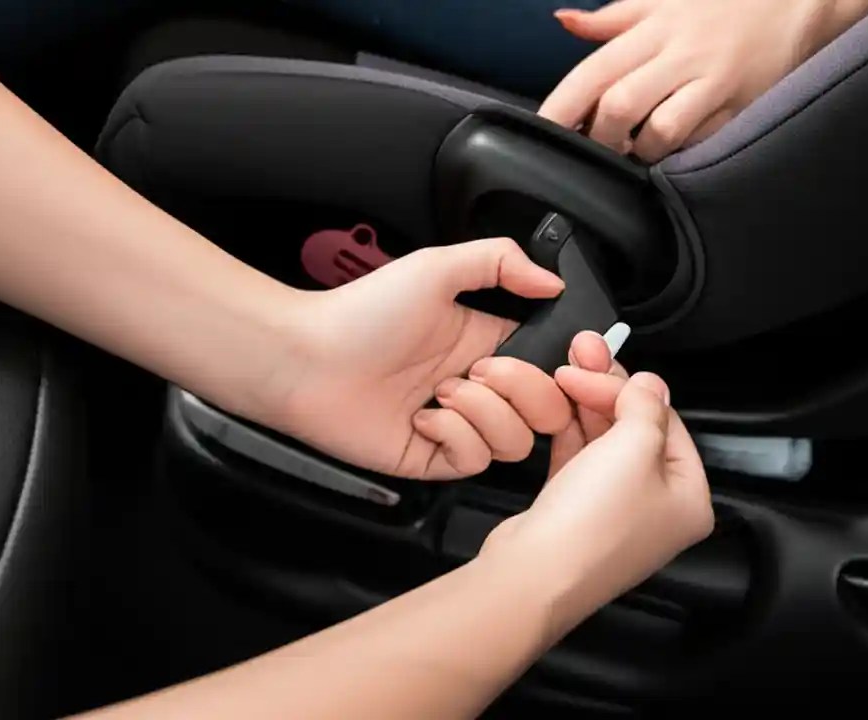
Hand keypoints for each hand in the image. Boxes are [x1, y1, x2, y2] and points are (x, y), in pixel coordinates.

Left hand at [256, 238, 578, 479]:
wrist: (306, 359)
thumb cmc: (360, 312)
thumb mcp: (436, 266)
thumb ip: (500, 261)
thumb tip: (552, 281)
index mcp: (482, 341)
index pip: (548, 363)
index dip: (560, 367)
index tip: (561, 357)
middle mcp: (474, 384)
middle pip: (545, 409)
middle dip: (523, 390)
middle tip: (480, 370)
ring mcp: (455, 423)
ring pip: (515, 440)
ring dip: (484, 413)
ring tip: (442, 391)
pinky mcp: (431, 456)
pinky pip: (473, 460)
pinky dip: (453, 436)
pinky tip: (422, 416)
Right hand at [482, 369, 712, 618]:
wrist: (534, 574)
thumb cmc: (593, 526)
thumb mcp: (634, 446)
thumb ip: (645, 406)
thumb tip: (649, 384)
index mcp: (689, 498)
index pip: (668, 422)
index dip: (632, 388)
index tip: (600, 362)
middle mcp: (656, 509)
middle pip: (636, 431)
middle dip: (605, 390)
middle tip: (580, 356)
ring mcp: (615, 513)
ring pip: (605, 444)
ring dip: (584, 406)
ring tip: (563, 372)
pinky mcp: (577, 515)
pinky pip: (579, 463)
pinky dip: (569, 434)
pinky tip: (556, 408)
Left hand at [540, 0, 867, 161]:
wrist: (797, 4)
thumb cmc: (722, 7)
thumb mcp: (663, 1)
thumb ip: (612, 18)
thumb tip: (564, 21)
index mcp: (651, 25)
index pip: (593, 69)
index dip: (563, 104)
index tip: (545, 129)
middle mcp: (676, 51)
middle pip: (618, 102)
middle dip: (598, 133)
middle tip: (596, 144)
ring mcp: (707, 79)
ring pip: (655, 126)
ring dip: (637, 147)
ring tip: (634, 148)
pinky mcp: (733, 102)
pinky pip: (694, 135)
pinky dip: (675, 149)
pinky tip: (671, 147)